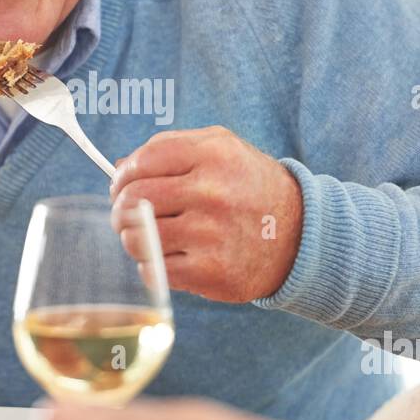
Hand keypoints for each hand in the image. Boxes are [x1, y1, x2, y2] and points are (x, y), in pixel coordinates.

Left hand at [109, 126, 302, 301]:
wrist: (300, 236)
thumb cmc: (250, 188)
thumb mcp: (222, 149)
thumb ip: (171, 147)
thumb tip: (119, 167)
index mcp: (213, 154)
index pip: (142, 162)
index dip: (122, 176)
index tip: (120, 186)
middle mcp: (212, 192)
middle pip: (133, 200)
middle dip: (121, 209)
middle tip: (126, 215)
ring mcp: (210, 234)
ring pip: (136, 238)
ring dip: (134, 239)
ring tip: (149, 236)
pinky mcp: (210, 272)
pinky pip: (153, 270)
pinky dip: (152, 265)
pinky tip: (169, 257)